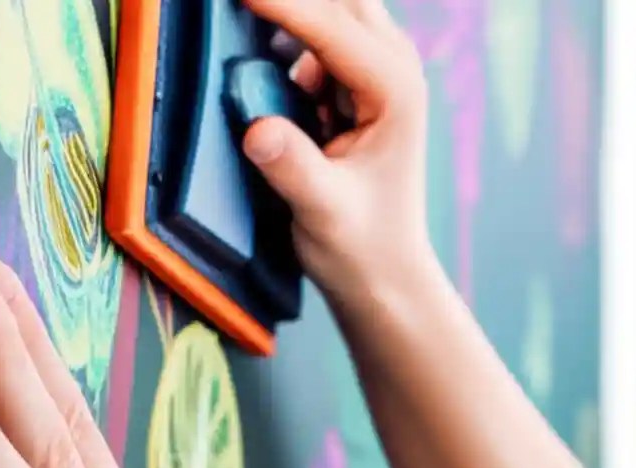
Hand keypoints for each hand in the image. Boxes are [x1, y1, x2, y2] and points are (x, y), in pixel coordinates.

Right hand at [242, 0, 434, 305]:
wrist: (382, 273)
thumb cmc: (359, 246)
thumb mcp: (322, 212)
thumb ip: (291, 168)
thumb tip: (256, 128)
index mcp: (396, 93)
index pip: (333, 29)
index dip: (285, 4)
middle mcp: (395, 73)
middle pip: (344, 4)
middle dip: (294, 2)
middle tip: (239, 4)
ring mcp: (379, 77)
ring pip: (334, 16)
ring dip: (294, 20)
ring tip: (272, 74)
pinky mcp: (358, 89)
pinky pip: (321, 43)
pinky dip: (293, 42)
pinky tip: (274, 71)